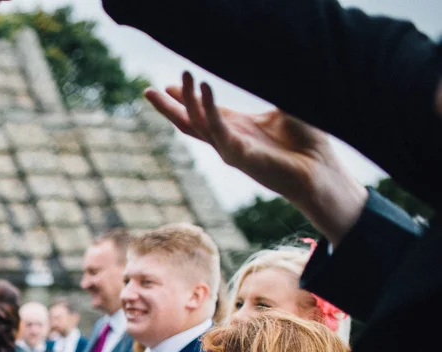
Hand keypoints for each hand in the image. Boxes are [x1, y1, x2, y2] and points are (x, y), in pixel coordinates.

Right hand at [144, 73, 366, 244]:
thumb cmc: (308, 141)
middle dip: (167, 107)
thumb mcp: (287, 106)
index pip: (205, 112)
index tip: (171, 84)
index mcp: (238, 128)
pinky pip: (217, 127)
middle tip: (146, 91)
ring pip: (197, 123)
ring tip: (182, 76)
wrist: (318, 169)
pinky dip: (209, 107)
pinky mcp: (237, 153)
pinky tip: (204, 87)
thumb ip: (273, 89)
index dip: (188, 98)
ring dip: (186, 99)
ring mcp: (229, 148)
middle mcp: (228, 140)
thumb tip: (270, 69)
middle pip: (189, 121)